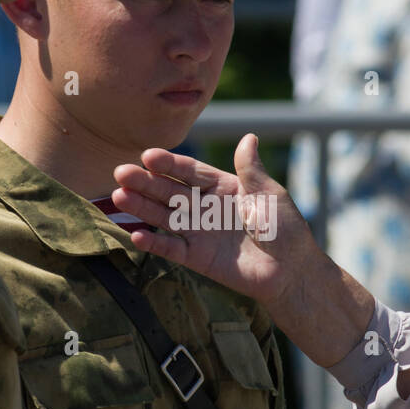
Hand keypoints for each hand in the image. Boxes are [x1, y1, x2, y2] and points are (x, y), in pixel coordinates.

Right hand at [111, 134, 318, 310]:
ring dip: (142, 208)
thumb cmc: (285, 229)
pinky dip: (153, 243)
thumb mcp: (269, 195)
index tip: (147, 156)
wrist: (291, 271)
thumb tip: (248, 137)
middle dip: (146, 182)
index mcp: (223, 187)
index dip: (169, 164)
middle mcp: (206, 207)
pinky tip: (135, 233)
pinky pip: (170, 248)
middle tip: (120, 172)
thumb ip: (251, 171)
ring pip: (164, 216)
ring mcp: (199, 232)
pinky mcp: (197, 258)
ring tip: (118, 196)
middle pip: (170, 192)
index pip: (190, 172)